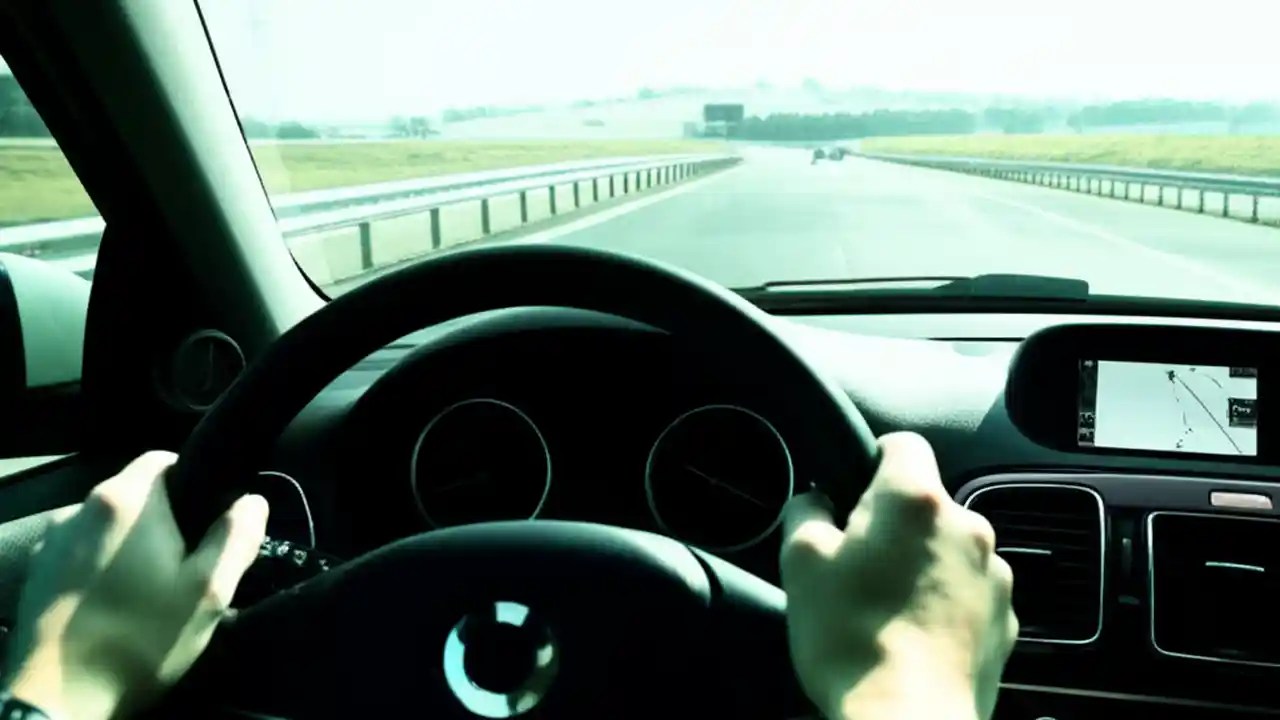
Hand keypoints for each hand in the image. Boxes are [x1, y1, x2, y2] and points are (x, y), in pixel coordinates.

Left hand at [5, 451, 268, 719]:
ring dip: (130, 546)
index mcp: (126, 501)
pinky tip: (114, 605)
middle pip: (136, 495)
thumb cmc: (141, 639)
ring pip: (107, 527)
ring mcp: (51, 541)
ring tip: (149, 591)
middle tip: (189, 567)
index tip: (210, 524)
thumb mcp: (208, 592)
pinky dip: (101, 568)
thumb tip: (252, 502)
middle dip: (165, 521)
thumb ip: (236, 538)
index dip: (196, 484)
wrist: (58, 701)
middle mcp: (80, 508)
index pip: (165, 459)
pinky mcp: (35, 574)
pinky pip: (81, 554)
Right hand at [780, 432, 1016, 719]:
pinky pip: (967, 593)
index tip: (852, 491)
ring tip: (882, 607)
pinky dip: (943, 603)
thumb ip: (805, 512)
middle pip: (925, 502)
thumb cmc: (853, 641)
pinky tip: (910, 633)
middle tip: (855, 563)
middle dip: (892, 524)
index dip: (871, 460)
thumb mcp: (800, 562)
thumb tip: (814, 501)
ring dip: (921, 564)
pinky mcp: (1004, 618)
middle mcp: (966, 527)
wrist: (909, 719)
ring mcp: (992, 574)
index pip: (901, 442)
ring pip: (948, 549)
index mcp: (914, 500)